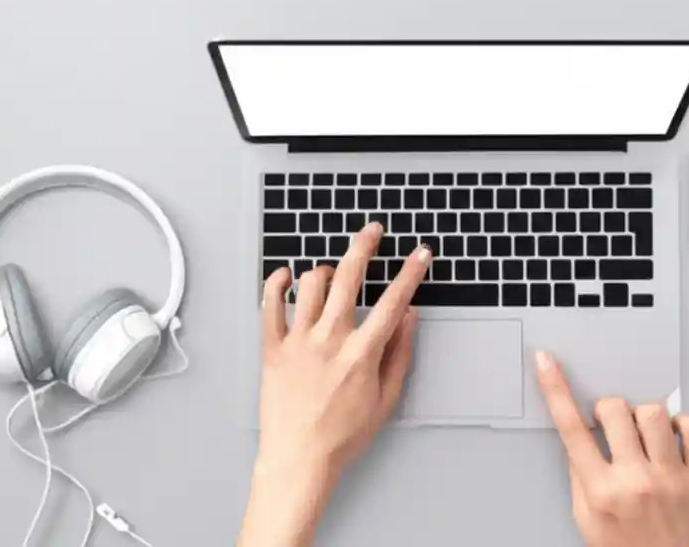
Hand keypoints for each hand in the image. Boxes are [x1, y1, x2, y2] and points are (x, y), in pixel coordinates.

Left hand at [238, 223, 428, 546]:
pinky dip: (276, 283)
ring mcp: (297, 341)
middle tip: (372, 231)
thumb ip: (400, 353)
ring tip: (331, 274)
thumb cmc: (341, 436)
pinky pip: (268, 304)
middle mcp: (328, 340)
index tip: (419, 254)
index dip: (410, 272)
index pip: (392, 301)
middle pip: (348, 277)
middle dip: (364, 245)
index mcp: (361, 353)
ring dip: (324, 271)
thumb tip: (409, 318)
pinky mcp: (271, 348)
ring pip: (310, 283)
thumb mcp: (386, 398)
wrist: (298, 459)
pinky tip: (286, 275)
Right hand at [534, 351, 688, 546]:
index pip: (571, 428)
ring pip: (653, 412)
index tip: (547, 363)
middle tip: (611, 424)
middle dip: (608, 409)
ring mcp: (670, 478)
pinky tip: (672, 437)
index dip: (555, 389)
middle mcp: (636, 481)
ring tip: (644, 434)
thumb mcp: (590, 525)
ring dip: (643, 415)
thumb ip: (580, 480)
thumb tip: (576, 442)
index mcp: (602, 493)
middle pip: (614, 410)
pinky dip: (681, 424)